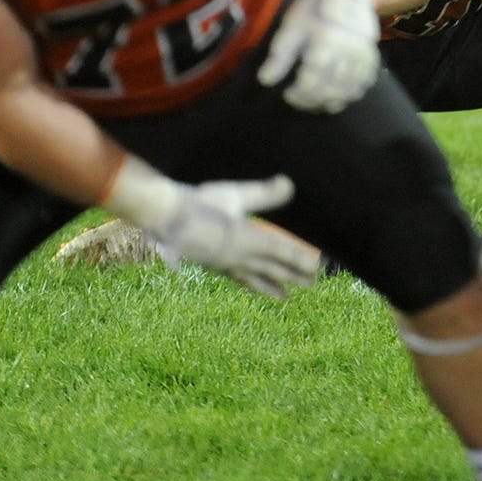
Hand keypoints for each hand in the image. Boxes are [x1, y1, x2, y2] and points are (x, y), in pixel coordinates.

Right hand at [103, 158, 319, 296]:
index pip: (281, 252)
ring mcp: (225, 264)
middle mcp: (239, 257)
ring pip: (255, 278)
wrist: (164, 218)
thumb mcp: (234, 194)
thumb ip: (263, 193)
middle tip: (313, 285)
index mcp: (247, 240)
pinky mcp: (212, 264)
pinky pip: (237, 278)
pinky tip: (248, 282)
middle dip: (294, 277)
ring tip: (285, 297)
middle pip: (272, 270)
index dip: (300, 260)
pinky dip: (249, 283)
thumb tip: (289, 183)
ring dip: (272, 286)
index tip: (317, 267)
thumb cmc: (200, 202)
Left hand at [261, 0, 380, 111]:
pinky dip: (352, 94)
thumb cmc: (313, 6)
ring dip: (332, 100)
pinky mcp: (372, 55)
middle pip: (330, 89)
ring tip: (317, 102)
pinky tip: (339, 96)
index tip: (288, 94)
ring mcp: (363, 54)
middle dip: (313, 100)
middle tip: (300, 100)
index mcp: (325, 41)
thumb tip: (266, 81)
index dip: (299, 94)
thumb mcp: (291, 27)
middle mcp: (347, 50)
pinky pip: (364, 83)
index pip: (312, 81)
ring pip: (349, 89)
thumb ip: (280, 55)